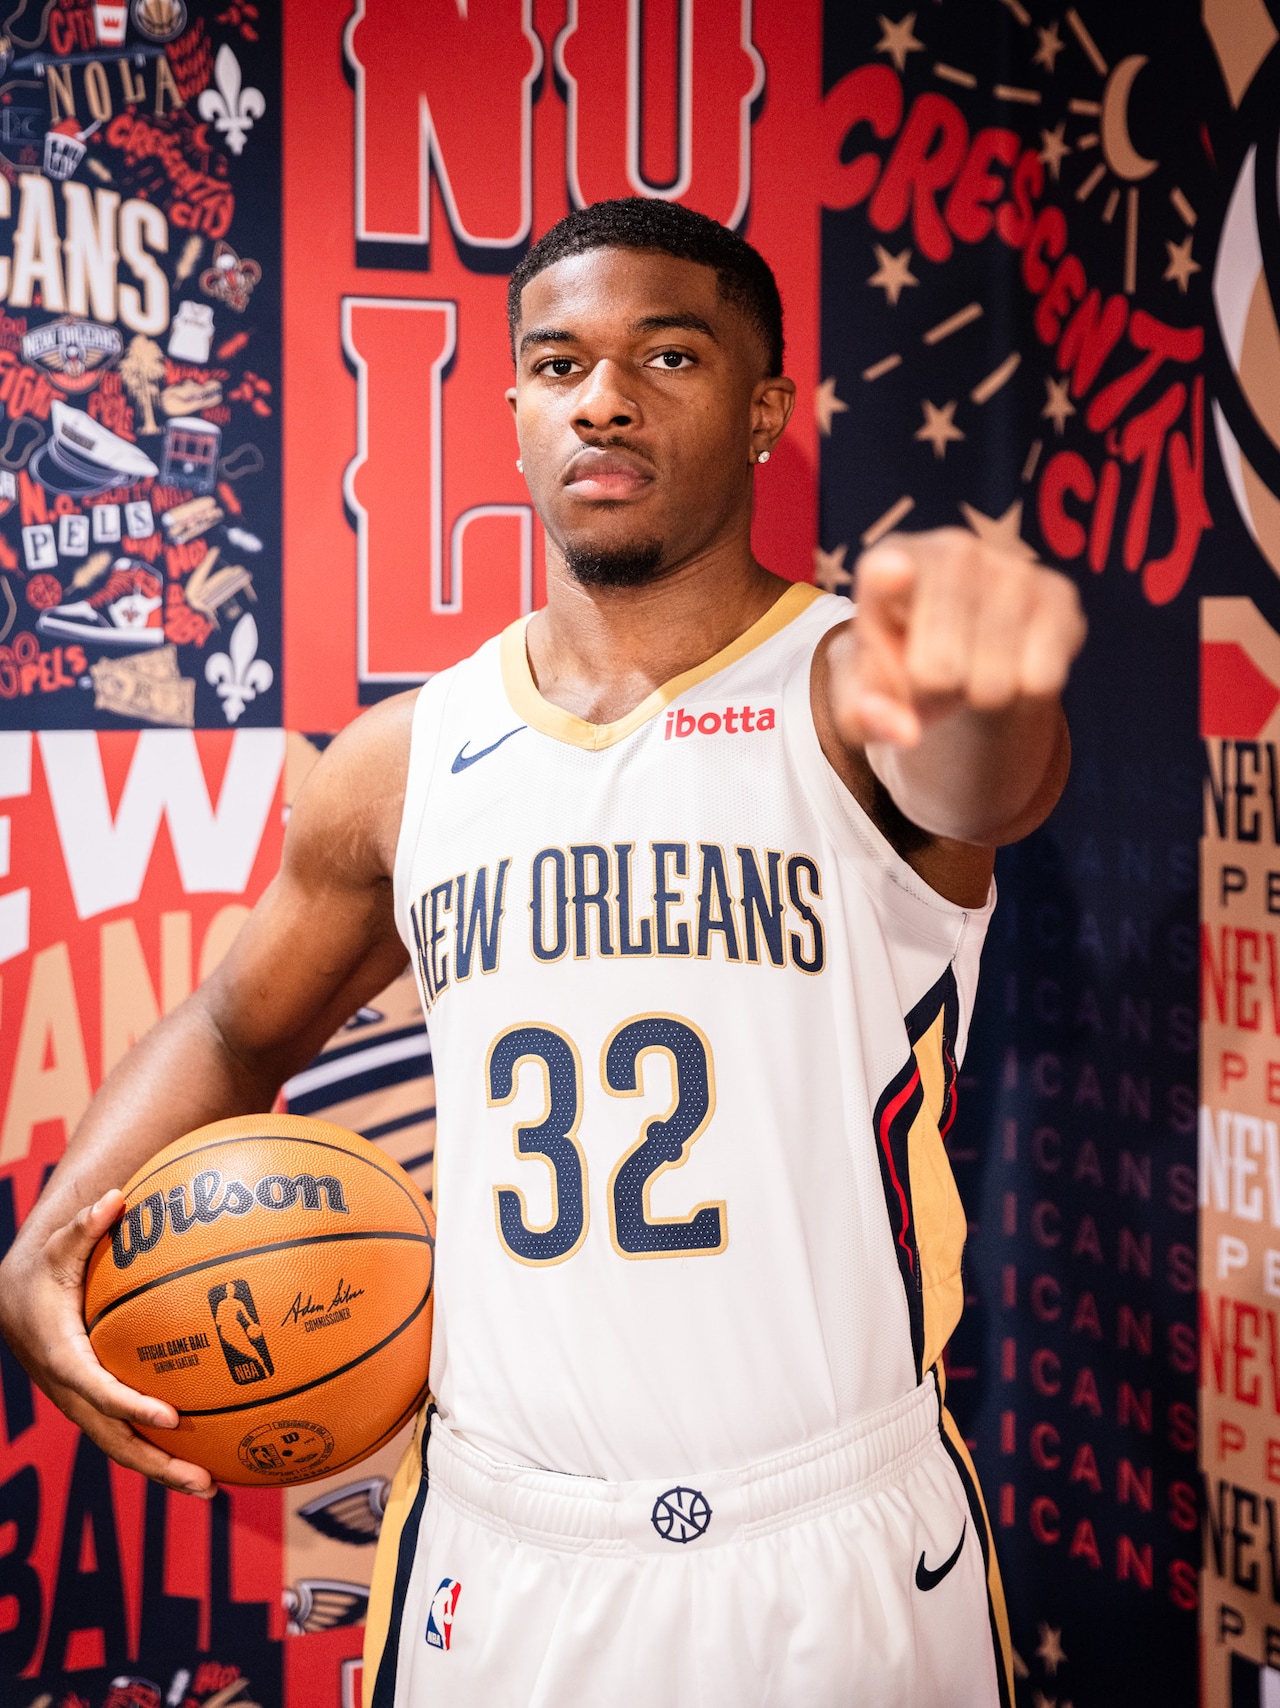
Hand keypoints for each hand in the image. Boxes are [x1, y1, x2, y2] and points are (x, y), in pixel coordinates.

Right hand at [0, 1192, 215, 1495]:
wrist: (13, 1303)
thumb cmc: (44, 1271)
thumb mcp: (57, 1248)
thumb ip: (86, 1227)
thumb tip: (117, 1198)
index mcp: (61, 1355)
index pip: (98, 1389)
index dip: (131, 1406)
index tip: (170, 1416)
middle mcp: (70, 1391)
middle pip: (113, 1438)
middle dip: (156, 1463)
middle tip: (202, 1480)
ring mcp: (80, 1405)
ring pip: (120, 1447)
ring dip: (161, 1470)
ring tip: (210, 1485)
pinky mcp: (92, 1406)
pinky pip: (125, 1435)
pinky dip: (157, 1451)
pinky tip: (200, 1457)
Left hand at [832, 529, 1086, 748]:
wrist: (963, 647)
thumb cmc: (902, 664)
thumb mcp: (865, 694)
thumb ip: (863, 716)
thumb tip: (905, 733)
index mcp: (887, 562)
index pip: (886, 569)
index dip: (890, 576)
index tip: (895, 572)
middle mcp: (952, 549)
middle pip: (938, 670)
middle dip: (931, 696)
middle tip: (933, 674)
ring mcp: (1011, 566)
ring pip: (993, 684)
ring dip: (977, 697)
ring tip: (969, 667)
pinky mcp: (1060, 594)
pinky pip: (1041, 681)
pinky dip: (1023, 696)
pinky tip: (1010, 665)